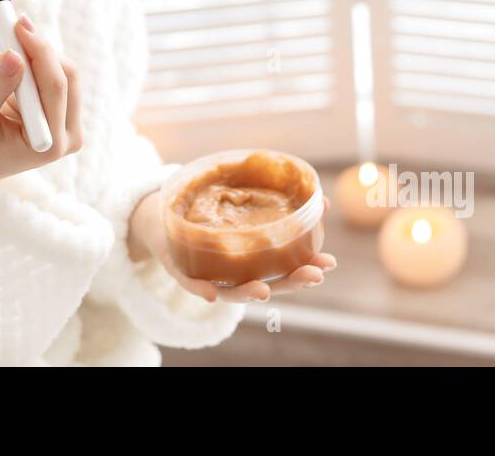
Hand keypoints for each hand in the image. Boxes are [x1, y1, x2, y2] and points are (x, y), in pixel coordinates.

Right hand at [0, 16, 82, 180]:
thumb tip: (15, 55)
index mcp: (50, 143)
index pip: (54, 87)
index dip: (38, 50)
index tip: (17, 25)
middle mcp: (68, 133)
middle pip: (64, 73)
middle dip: (30, 50)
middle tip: (0, 35)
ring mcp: (66, 121)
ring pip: (56, 68)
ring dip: (21, 57)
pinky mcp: (59, 108)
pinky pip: (46, 73)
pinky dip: (19, 65)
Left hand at [129, 191, 337, 302]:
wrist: (165, 220)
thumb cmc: (214, 218)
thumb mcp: (247, 209)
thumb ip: (281, 207)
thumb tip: (321, 200)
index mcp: (252, 262)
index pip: (284, 270)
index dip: (306, 268)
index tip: (329, 264)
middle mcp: (234, 274)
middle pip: (265, 284)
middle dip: (290, 283)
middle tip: (314, 276)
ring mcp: (209, 273)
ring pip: (230, 290)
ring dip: (247, 293)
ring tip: (263, 292)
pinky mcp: (181, 269)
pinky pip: (190, 281)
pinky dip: (200, 288)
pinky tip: (209, 293)